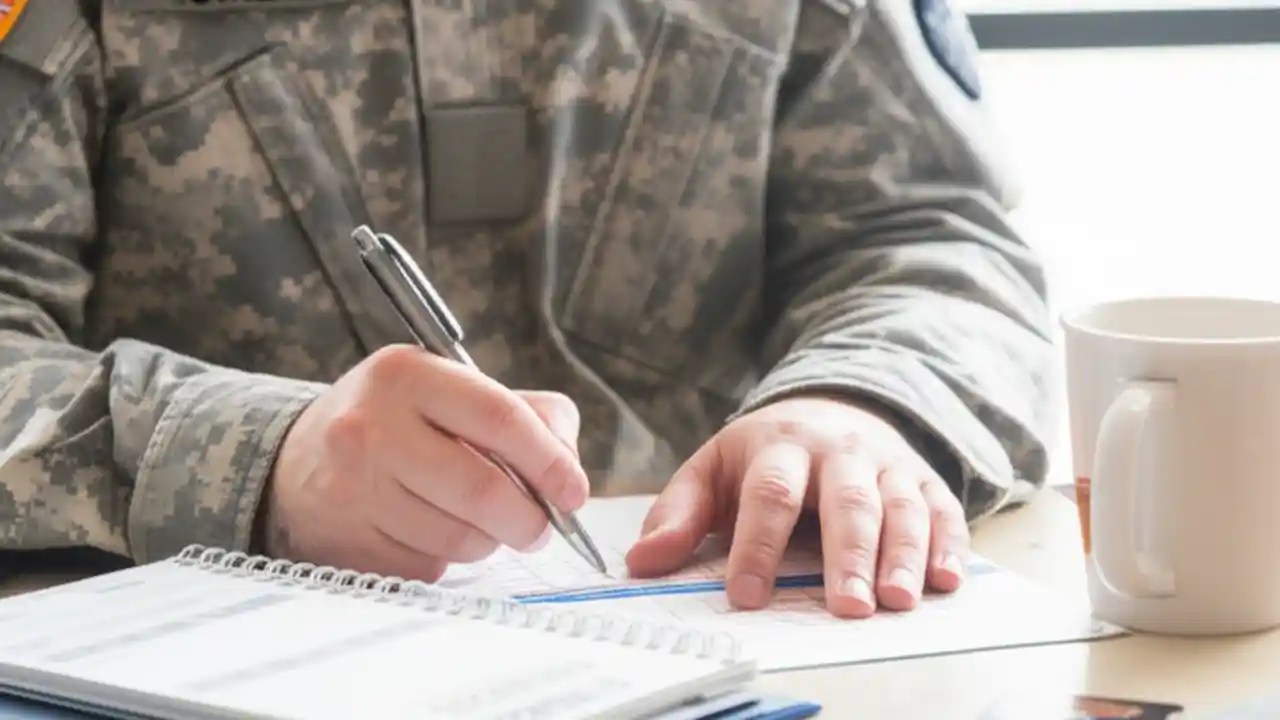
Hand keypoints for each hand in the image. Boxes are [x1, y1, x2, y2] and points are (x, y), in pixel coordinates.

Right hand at [261, 345, 588, 580]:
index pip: (499, 418)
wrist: (299, 460)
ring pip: (460, 537)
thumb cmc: (401, 422)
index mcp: (406, 374)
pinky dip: (449, 557)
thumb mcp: (454, 391)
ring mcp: (353, 488)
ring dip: (489, 540)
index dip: (550, 461)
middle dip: (529, 519)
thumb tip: (568, 470)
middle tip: (540, 527)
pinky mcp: (347, 543)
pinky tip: (433, 531)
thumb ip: (530, 415)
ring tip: (481, 522)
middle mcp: (370, 427)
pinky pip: (429, 565)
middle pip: (482, 490)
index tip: (575, 493)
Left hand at [625, 396, 968, 616]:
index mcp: (779, 446)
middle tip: (848, 607)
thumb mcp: (713, 471)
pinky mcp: (923, 478)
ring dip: (903, 555)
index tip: (747, 594)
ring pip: (901, 507)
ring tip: (898, 601)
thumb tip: (642, 561)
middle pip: (847, 501)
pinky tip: (947, 581)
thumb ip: (679, 514)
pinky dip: (949, 545)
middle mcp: (839, 450)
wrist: (831, 406)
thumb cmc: (763, 456)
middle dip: (849, 555)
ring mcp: (886, 463)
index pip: (770, 494)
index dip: (758, 544)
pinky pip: (943, 509)